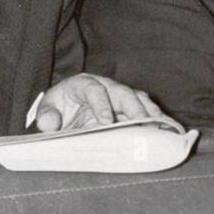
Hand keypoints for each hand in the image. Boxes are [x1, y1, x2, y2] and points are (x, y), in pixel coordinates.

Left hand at [35, 74, 162, 130]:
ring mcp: (120, 96)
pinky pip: (147, 109)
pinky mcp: (130, 107)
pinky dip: (157, 118)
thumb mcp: (48, 110)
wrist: (69, 109)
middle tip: (141, 123)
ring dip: (149, 112)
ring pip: (138, 99)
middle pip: (123, 93)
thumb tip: (50, 124)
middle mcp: (106, 86)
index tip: (105, 122)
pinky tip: (166, 129)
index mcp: (83, 84)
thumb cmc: (60, 109)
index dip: (101, 104)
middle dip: (133, 108)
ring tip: (159, 126)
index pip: (94, 90)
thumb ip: (46, 115)